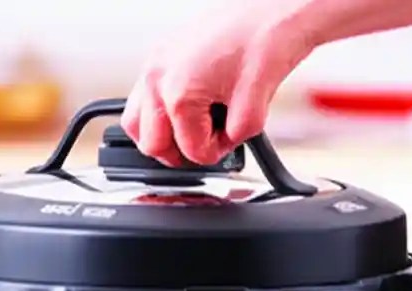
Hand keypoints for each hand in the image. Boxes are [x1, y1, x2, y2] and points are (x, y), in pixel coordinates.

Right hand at [121, 2, 316, 166]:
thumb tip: (221, 145)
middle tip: (204, 147)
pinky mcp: (159, 54)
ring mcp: (154, 64)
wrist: (274, 5)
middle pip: (151, 143)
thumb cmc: (268, 40)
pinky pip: (143, 96)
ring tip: (188, 133)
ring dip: (160, 134)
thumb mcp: (258, 106)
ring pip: (137, 122)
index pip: (188, 149)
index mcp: (178, 92)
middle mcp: (157, 78)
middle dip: (180, 151)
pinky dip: (159, 110)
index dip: (213, 154)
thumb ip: (235, 137)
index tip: (227, 145)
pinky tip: (184, 108)